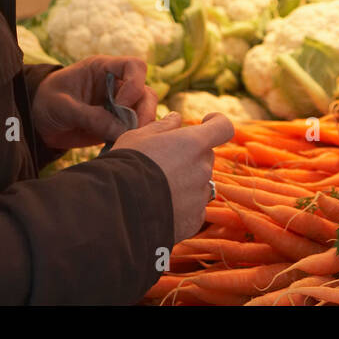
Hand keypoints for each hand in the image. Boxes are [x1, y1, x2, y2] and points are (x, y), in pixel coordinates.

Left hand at [31, 56, 158, 150]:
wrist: (38, 122)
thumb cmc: (47, 102)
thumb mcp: (63, 106)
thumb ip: (90, 116)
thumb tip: (121, 130)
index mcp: (104, 68)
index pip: (134, 66)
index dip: (134, 84)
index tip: (119, 105)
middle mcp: (117, 85)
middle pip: (146, 92)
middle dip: (143, 111)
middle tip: (131, 130)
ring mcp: (119, 106)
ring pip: (145, 112)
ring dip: (141, 126)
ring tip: (127, 140)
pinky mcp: (116, 125)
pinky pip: (134, 130)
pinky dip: (133, 139)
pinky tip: (122, 146)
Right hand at [113, 112, 234, 243]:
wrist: (116, 209)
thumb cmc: (125, 166)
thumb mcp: (138, 137)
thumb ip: (162, 126)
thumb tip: (176, 119)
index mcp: (193, 143)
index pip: (223, 127)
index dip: (216, 122)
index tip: (206, 122)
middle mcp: (203, 169)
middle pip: (206, 156)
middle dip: (191, 155)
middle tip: (163, 162)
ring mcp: (201, 196)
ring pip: (200, 183)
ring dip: (185, 182)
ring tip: (155, 188)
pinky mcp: (195, 220)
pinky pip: (193, 208)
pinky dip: (181, 206)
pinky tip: (158, 207)